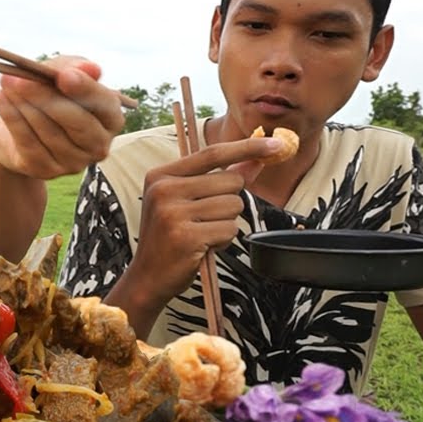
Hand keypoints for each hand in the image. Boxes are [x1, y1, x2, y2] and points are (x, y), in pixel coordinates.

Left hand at [0, 56, 125, 179]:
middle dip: (47, 97)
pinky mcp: (47, 171)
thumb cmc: (50, 95)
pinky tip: (1, 98)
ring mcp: (74, 162)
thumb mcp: (61, 72)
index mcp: (110, 119)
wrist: (19, 128)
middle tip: (22, 79)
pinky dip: (12, 117)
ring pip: (49, 132)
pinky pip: (28, 142)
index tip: (64, 75)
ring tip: (7, 82)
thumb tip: (92, 68)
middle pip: (77, 123)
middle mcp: (98, 145)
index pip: (105, 105)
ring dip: (25, 104)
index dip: (85, 89)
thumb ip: (74, 67)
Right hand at [126, 136, 286, 302]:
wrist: (147, 277)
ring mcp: (173, 213)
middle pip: (230, 180)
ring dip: (227, 222)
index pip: (212, 153)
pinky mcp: (186, 237)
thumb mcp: (186, 202)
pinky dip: (224, 240)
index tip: (275, 144)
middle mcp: (164, 190)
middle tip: (206, 219)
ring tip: (203, 233)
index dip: (246, 147)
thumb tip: (256, 161)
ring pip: (233, 205)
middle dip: (231, 200)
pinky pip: (229, 229)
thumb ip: (219, 179)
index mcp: (161, 176)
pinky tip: (204, 247)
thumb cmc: (169, 238)